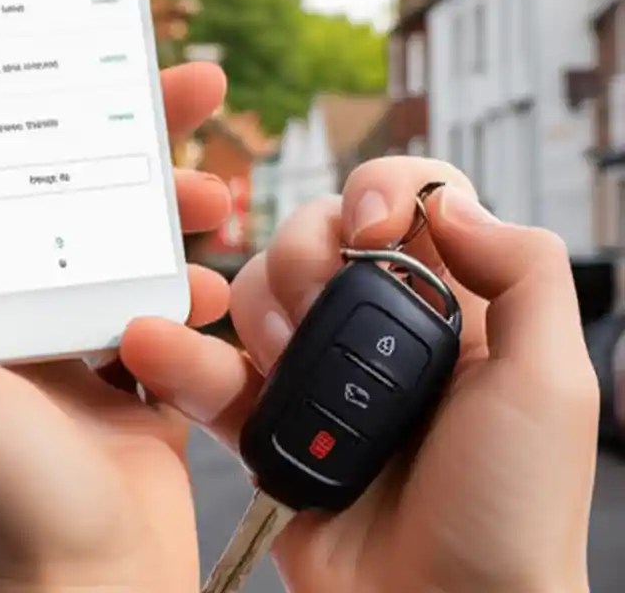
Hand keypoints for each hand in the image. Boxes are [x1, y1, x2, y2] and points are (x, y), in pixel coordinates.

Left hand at [0, 62, 232, 591]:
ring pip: (128, 251)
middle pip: (72, 206)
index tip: (91, 72)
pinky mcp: (134, 389)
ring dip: (177, 217)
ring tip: (220, 206)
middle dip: (133, 149)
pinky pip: (169, 314)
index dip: (39, 123)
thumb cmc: (7, 515)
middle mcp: (10, 327)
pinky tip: (216, 296)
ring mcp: (75, 357)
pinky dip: (196, 295)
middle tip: (197, 94)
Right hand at [123, 157, 599, 592]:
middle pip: (313, 232)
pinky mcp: (266, 422)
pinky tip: (157, 345)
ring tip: (284, 371)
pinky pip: (208, 368)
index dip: (377, 193)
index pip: (408, 200)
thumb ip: (523, 273)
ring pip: (255, 291)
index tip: (369, 233)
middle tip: (323, 313)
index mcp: (455, 307)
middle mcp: (380, 329)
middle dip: (305, 258)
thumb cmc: (510, 515)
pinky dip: (179, 353)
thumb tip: (448, 202)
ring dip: (256, 314)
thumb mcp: (551, 385)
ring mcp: (319, 376)